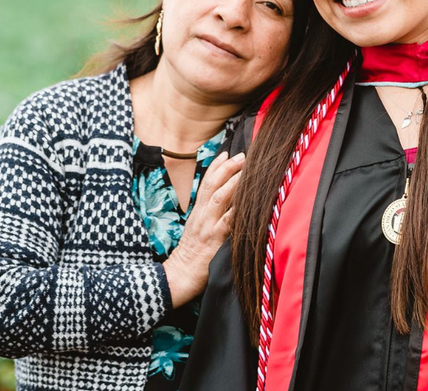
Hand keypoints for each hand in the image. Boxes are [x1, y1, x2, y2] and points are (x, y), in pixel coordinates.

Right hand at [163, 151, 243, 306]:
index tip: (226, 153)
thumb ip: (208, 215)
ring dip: (234, 182)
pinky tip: (248, 201)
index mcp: (197, 211)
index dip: (216, 166)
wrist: (179, 275)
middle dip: (227, 168)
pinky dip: (237, 210)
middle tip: (242, 155)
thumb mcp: (196, 229)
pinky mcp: (214, 239)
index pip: (205, 183)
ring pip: (220, 198)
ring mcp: (208, 226)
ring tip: (247, 170)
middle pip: (212, 185)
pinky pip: (227, 222)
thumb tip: (225, 202)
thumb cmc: (190, 254)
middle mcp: (202, 215)